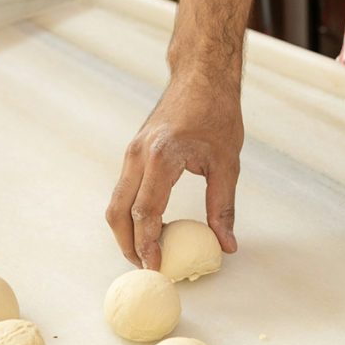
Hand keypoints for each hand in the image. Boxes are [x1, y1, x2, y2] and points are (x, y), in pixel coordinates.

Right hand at [105, 73, 242, 268]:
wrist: (201, 77)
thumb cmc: (217, 114)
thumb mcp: (227, 163)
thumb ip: (223, 207)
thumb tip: (227, 245)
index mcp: (162, 157)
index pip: (146, 212)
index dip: (148, 244)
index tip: (157, 268)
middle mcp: (139, 155)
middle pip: (119, 212)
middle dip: (128, 245)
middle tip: (147, 268)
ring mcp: (132, 152)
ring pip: (117, 201)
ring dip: (126, 230)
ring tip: (147, 253)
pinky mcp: (134, 151)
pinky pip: (124, 189)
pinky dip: (130, 212)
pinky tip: (150, 226)